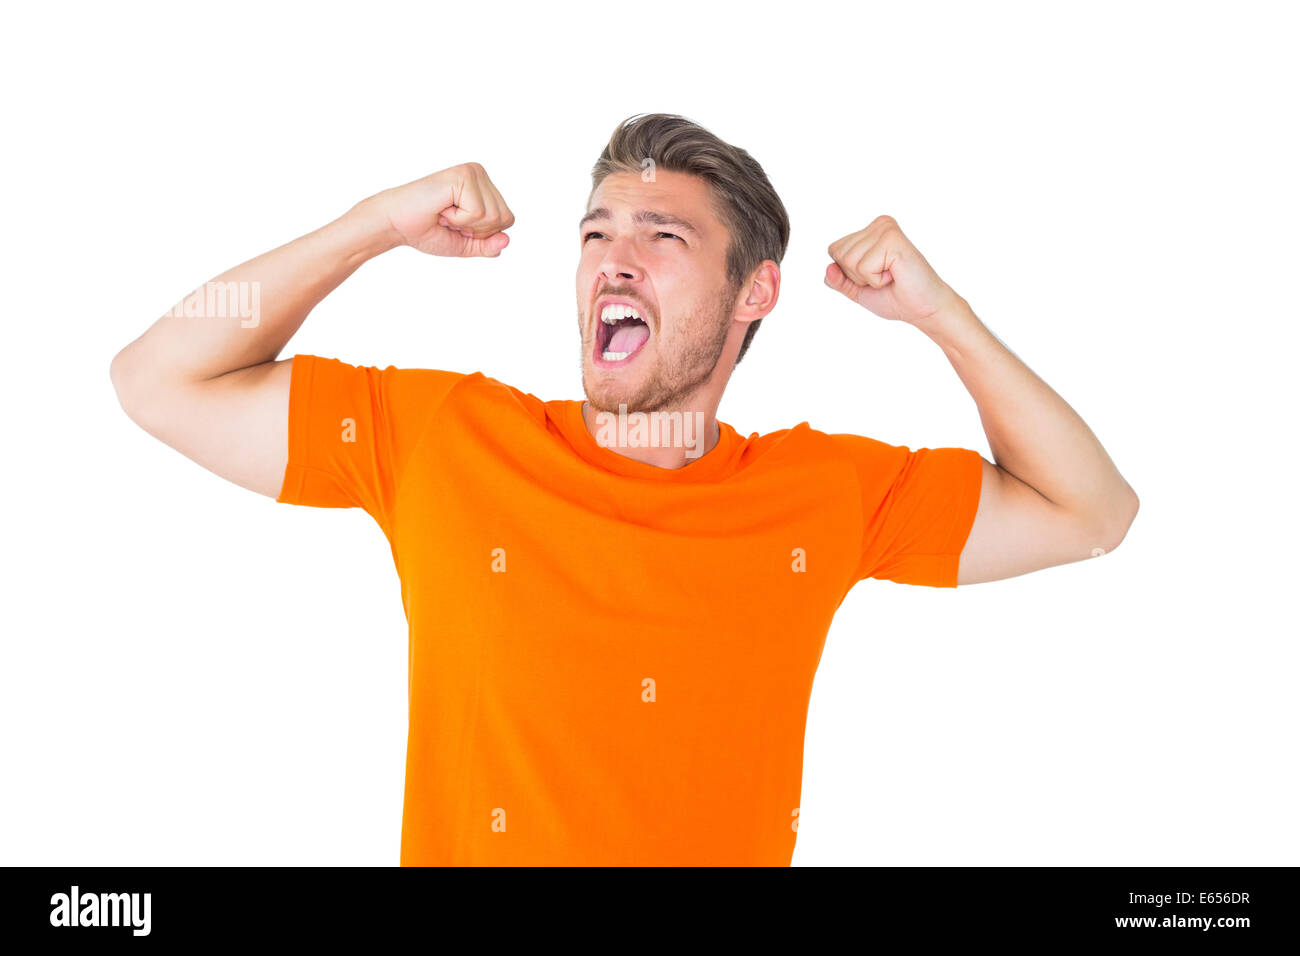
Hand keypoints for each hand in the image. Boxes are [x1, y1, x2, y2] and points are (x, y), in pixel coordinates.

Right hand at [375, 162, 513, 257]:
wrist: (395, 224)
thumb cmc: (425, 230)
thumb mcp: (464, 245)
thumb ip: (487, 245)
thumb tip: (507, 240)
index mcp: (483, 186)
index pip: (507, 220)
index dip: (482, 234)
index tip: (456, 224)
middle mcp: (479, 173)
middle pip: (505, 218)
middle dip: (476, 230)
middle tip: (449, 219)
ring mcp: (472, 172)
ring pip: (494, 216)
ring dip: (466, 225)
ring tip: (445, 212)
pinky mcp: (463, 175)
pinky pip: (478, 213)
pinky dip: (458, 219)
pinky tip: (442, 208)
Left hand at [824, 215, 963, 331]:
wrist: (923, 309)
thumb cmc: (895, 297)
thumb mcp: (857, 290)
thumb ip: (838, 279)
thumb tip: (828, 268)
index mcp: (870, 231)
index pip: (834, 250)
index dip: (849, 273)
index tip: (875, 275)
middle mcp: (878, 224)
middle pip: (839, 254)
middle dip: (857, 276)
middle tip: (885, 277)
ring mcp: (886, 229)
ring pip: (848, 260)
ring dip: (868, 279)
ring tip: (891, 275)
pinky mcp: (892, 239)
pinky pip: (863, 266)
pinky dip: (876, 280)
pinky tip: (895, 275)